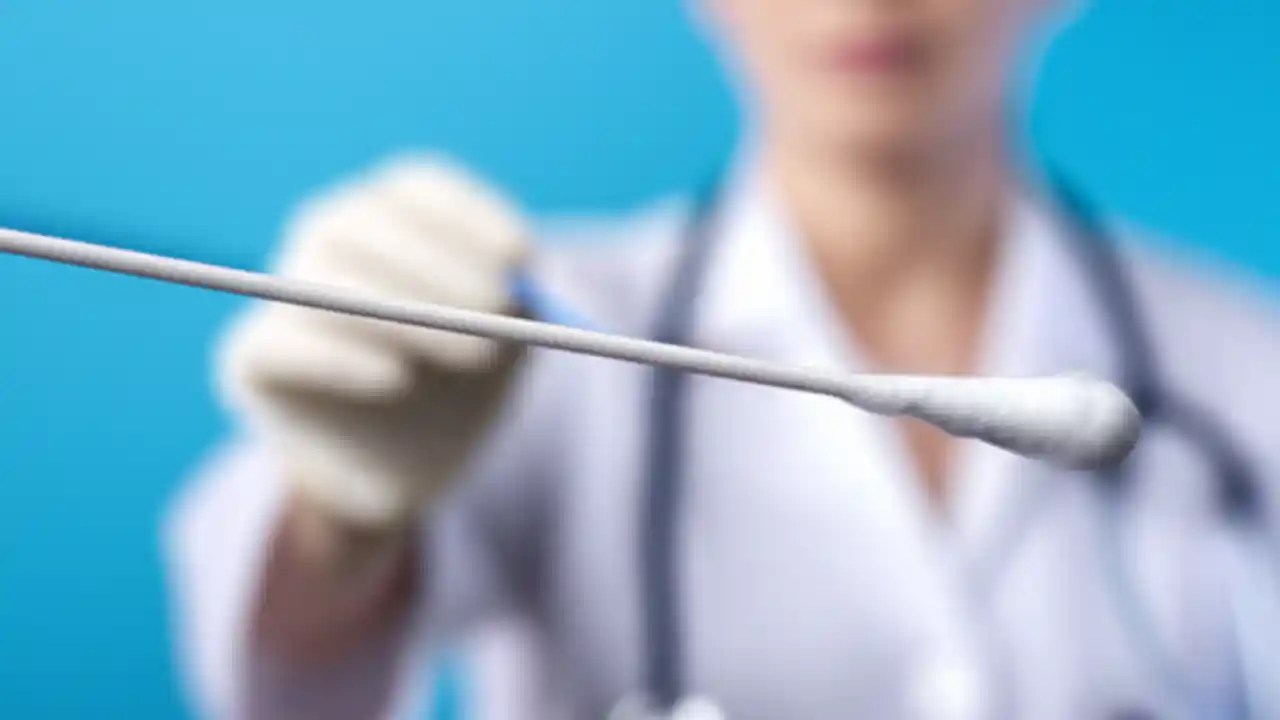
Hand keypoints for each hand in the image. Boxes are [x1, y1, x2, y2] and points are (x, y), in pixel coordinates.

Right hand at [218, 156, 527, 527]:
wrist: (404, 469)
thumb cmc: (459, 387)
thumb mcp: (507, 346)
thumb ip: (516, 310)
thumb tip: (521, 285)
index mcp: (390, 220)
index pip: (416, 188)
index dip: (469, 215)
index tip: (520, 258)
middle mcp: (326, 241)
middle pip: (364, 222)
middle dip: (439, 266)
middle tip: (498, 312)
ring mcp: (283, 296)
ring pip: (324, 278)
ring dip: (406, 313)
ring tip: (474, 355)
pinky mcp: (250, 359)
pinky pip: (282, 345)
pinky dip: (342, 359)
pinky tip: (397, 379)